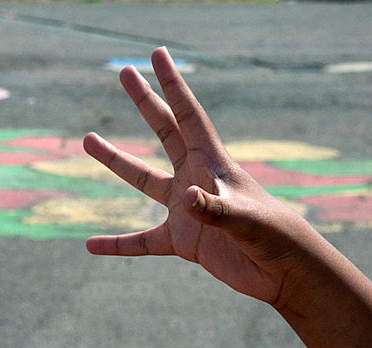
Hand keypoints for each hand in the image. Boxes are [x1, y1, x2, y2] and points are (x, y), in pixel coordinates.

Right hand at [84, 47, 325, 308]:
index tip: (157, 54)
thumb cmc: (273, 236)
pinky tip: (91, 245)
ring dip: (116, 160)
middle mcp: (196, 179)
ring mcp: (187, 210)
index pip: (188, 116)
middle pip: (164, 132)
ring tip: (89, 139)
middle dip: (145, 102)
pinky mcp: (183, 240)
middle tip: (125, 72)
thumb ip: (214, 208)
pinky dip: (117, 244)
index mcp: (213, 164)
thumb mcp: (245, 220)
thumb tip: (183, 198)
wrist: (283, 270)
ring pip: (144, 180)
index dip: (172, 84)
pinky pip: (141, 242)